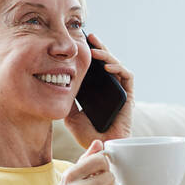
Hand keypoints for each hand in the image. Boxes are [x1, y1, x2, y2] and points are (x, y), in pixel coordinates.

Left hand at [65, 31, 134, 146]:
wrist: (101, 148)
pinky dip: (118, 69)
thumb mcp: (70, 114)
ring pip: (117, 66)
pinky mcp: (128, 97)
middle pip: (106, 62)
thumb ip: (66, 100)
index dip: (88, 54)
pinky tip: (107, 67)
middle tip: (89, 36)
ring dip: (107, 56)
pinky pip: (127, 77)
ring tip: (96, 50)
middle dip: (99, 48)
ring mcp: (119, 91)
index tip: (78, 43)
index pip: (94, 68)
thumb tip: (56, 85)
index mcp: (96, 91)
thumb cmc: (87, 134)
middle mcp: (109, 89)